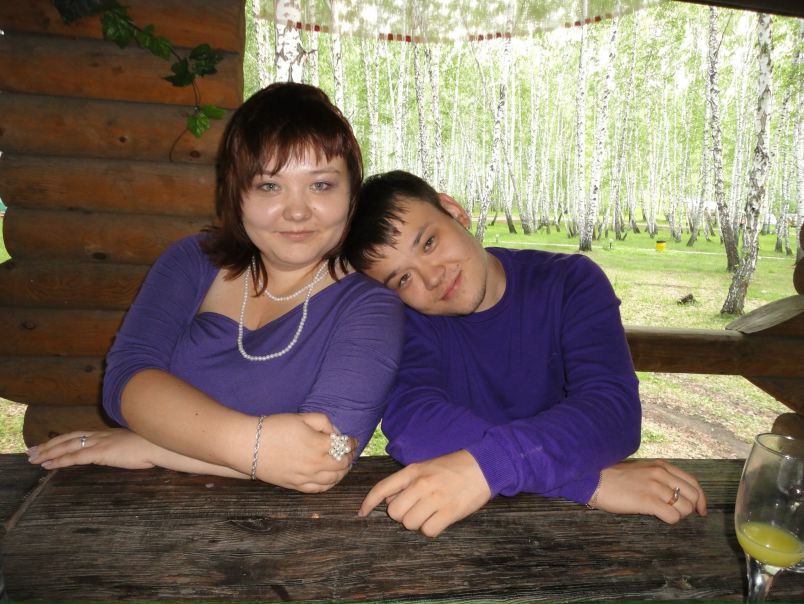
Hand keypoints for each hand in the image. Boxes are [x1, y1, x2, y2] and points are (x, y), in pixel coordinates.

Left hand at [27, 429, 156, 469]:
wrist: (163, 444)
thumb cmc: (157, 446)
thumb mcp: (139, 446)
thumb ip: (129, 448)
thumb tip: (130, 453)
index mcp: (111, 434)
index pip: (82, 434)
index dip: (65, 438)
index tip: (52, 443)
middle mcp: (103, 435)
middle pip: (70, 437)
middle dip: (50, 443)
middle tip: (33, 450)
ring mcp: (101, 442)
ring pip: (67, 445)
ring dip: (48, 451)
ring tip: (33, 458)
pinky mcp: (101, 452)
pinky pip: (75, 457)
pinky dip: (59, 460)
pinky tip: (48, 465)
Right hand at [258, 413, 357, 492]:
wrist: (249, 445)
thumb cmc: (275, 427)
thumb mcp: (302, 416)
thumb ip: (324, 422)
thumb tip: (336, 434)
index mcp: (320, 445)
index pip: (345, 446)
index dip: (352, 442)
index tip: (352, 440)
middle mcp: (316, 463)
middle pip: (343, 464)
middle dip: (349, 457)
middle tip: (349, 452)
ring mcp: (306, 477)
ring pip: (334, 479)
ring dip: (342, 472)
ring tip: (342, 465)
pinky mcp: (295, 485)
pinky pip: (319, 490)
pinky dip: (329, 485)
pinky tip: (330, 479)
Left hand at [358, 449, 491, 537]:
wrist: (485, 465)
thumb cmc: (454, 467)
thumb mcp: (426, 466)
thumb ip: (406, 481)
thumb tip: (387, 499)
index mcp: (413, 471)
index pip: (382, 488)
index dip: (369, 503)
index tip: (362, 514)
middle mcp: (421, 484)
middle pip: (394, 512)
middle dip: (402, 515)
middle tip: (416, 510)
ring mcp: (435, 498)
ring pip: (410, 523)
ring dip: (418, 523)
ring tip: (431, 514)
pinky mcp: (450, 511)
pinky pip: (428, 531)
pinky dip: (431, 530)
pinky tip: (439, 521)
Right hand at [591, 459, 707, 522]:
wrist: (593, 479)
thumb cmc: (614, 476)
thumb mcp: (641, 469)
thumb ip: (659, 476)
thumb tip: (675, 492)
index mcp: (661, 465)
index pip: (693, 482)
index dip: (701, 498)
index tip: (701, 509)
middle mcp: (661, 474)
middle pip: (693, 496)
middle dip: (691, 509)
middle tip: (681, 514)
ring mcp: (655, 487)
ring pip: (685, 508)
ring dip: (678, 515)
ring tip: (663, 514)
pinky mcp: (647, 501)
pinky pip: (672, 516)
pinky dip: (670, 520)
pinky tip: (658, 516)